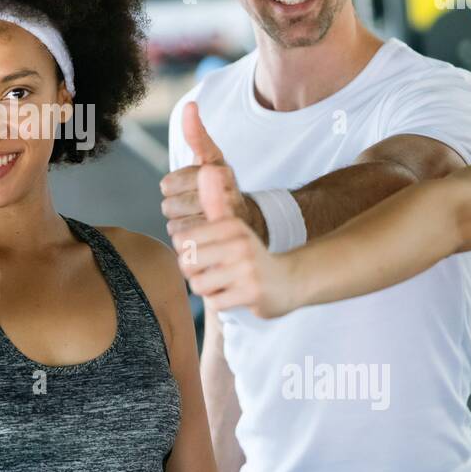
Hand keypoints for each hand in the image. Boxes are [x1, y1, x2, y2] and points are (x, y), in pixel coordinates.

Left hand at [160, 102, 262, 240]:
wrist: (247, 222)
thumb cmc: (221, 187)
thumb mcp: (211, 158)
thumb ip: (197, 135)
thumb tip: (190, 106)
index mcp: (218, 170)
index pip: (169, 182)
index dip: (176, 184)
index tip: (194, 183)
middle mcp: (225, 194)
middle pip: (168, 203)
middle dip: (177, 203)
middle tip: (193, 203)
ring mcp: (223, 220)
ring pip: (173, 223)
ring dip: (182, 222)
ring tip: (199, 218)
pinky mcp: (217, 244)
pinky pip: (182, 240)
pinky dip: (188, 238)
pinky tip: (202, 233)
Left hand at [172, 164, 292, 318]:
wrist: (290, 281)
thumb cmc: (249, 254)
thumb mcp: (233, 224)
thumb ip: (215, 199)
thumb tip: (207, 169)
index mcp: (230, 224)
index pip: (180, 239)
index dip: (187, 251)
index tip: (206, 253)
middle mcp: (239, 243)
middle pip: (186, 262)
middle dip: (194, 272)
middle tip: (212, 271)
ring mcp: (247, 269)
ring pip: (198, 284)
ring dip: (208, 288)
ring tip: (224, 282)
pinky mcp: (252, 292)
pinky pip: (214, 302)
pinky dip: (221, 301)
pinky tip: (235, 294)